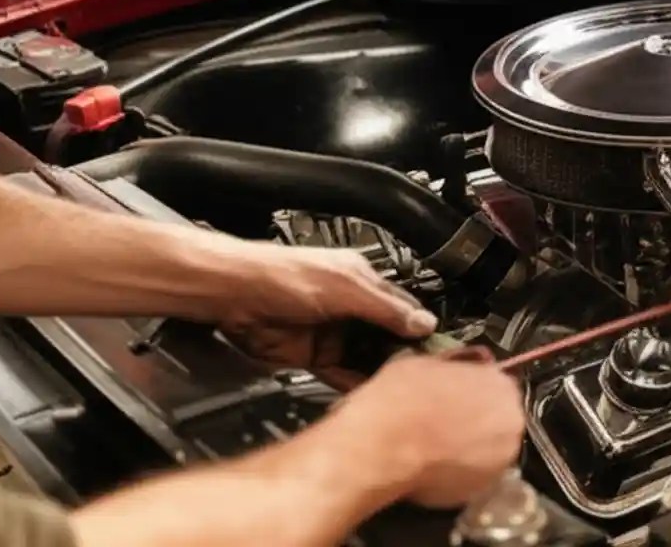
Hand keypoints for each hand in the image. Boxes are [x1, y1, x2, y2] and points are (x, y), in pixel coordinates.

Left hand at [215, 242, 438, 388]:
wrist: (233, 293)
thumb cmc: (282, 275)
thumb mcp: (345, 288)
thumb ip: (385, 308)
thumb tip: (423, 323)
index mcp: (362, 282)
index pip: (402, 307)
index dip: (419, 326)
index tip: (437, 348)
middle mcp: (350, 307)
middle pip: (386, 335)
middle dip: (403, 353)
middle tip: (424, 374)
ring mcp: (332, 333)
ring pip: (366, 357)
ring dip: (381, 371)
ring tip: (404, 388)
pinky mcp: (313, 357)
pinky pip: (341, 374)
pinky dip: (356, 385)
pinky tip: (373, 395)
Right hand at [334, 356, 525, 507]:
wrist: (382, 445)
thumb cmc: (401, 397)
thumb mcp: (429, 362)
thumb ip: (456, 367)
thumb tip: (462, 366)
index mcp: (502, 387)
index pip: (498, 386)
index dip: (477, 392)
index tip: (459, 397)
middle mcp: (511, 424)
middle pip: (499, 420)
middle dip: (479, 420)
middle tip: (447, 421)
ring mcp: (500, 461)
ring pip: (489, 450)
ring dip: (472, 447)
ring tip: (438, 446)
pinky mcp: (480, 490)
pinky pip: (474, 475)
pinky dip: (460, 471)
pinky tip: (434, 465)